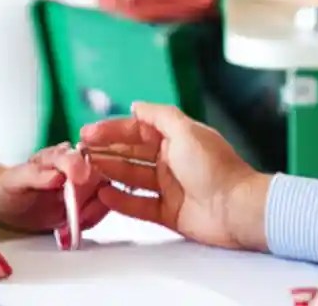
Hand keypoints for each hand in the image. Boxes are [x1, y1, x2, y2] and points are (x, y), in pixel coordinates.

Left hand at [0, 143, 108, 248]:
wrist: (4, 202)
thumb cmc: (8, 185)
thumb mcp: (16, 180)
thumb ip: (36, 176)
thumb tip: (59, 176)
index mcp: (59, 156)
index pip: (81, 157)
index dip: (83, 170)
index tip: (77, 182)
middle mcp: (75, 168)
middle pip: (100, 175)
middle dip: (94, 194)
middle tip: (79, 211)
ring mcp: (81, 187)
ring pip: (104, 194)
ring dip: (96, 209)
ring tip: (78, 221)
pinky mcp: (82, 205)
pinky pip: (97, 211)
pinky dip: (91, 220)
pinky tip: (77, 226)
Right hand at [80, 102, 271, 251]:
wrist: (237, 209)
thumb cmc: (216, 168)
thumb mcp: (186, 131)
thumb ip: (159, 116)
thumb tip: (136, 105)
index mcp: (176, 138)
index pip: (136, 131)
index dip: (112, 130)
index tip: (88, 133)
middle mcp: (171, 160)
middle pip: (130, 154)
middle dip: (105, 152)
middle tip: (80, 154)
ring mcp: (168, 187)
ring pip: (131, 178)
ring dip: (109, 173)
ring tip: (86, 172)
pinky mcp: (167, 213)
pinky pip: (138, 205)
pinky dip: (120, 200)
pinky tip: (103, 195)